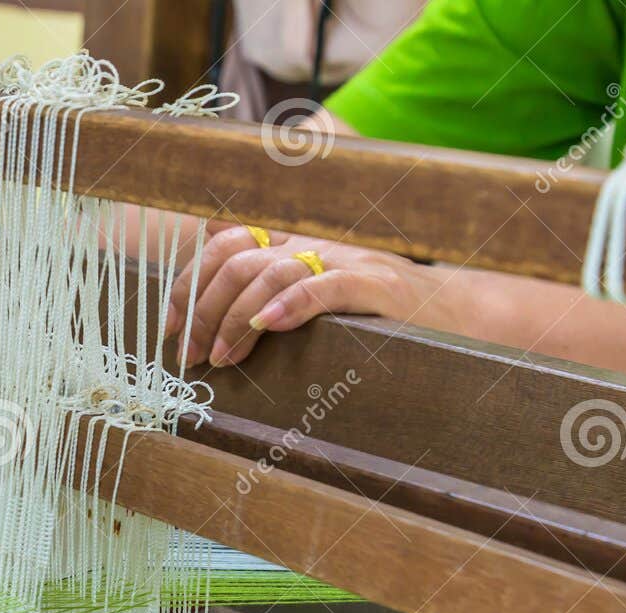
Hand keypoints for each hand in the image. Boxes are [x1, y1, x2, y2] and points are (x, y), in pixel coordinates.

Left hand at [164, 224, 444, 367]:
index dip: (189, 283)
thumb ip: (264, 297)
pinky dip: (289, 305)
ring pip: (272, 273)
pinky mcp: (376, 285)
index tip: (170, 327)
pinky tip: (265, 325)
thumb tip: (204, 306)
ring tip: (221, 356)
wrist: (455, 320)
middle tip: (188, 353)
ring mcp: (347, 260)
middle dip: (202, 308)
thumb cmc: (374, 320)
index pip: (226, 245)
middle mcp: (316, 243)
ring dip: (235, 317)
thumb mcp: (311, 304)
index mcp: (295, 244)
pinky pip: (324, 287)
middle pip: (239, 260)